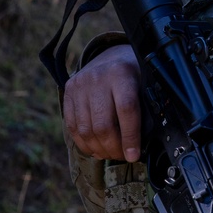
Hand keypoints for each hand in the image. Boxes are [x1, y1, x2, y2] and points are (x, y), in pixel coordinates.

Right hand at [63, 44, 141, 162]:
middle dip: (114, 148)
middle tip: (123, 156)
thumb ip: (145, 108)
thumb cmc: (132, 74)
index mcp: (121, 73)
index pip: (126, 110)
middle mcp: (98, 78)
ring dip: (99, 149)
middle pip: (103, 125)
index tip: (134, 155)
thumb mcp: (144, 83)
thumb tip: (143, 143)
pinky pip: (72, 126)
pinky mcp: (68, 92)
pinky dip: (84, 143)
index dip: (130, 137)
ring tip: (110, 153)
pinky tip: (96, 148)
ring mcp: (80, 85)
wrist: (110, 56)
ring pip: (86, 130)